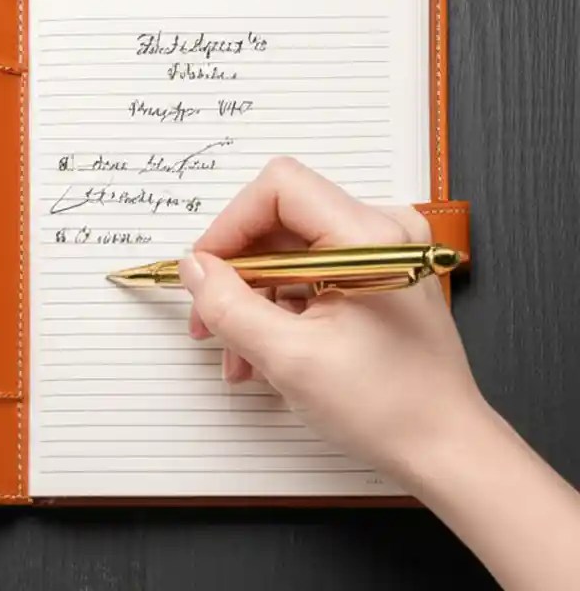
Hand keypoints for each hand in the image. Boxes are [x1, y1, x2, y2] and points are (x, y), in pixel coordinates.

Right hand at [177, 157, 485, 482]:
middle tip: (206, 322)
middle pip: (279, 222)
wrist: (445, 449)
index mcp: (368, 237)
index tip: (204, 273)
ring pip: (288, 256)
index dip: (230, 226)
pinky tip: (261, 358)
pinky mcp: (376, 282)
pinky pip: (309, 279)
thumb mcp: (288, 357)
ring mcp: (380, 257)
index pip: (279, 188)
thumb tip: (193, 267)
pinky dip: (278, 313)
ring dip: (252, 302)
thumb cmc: (386, 406)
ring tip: (236, 357)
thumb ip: (228, 305)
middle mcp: (380, 233)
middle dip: (235, 274)